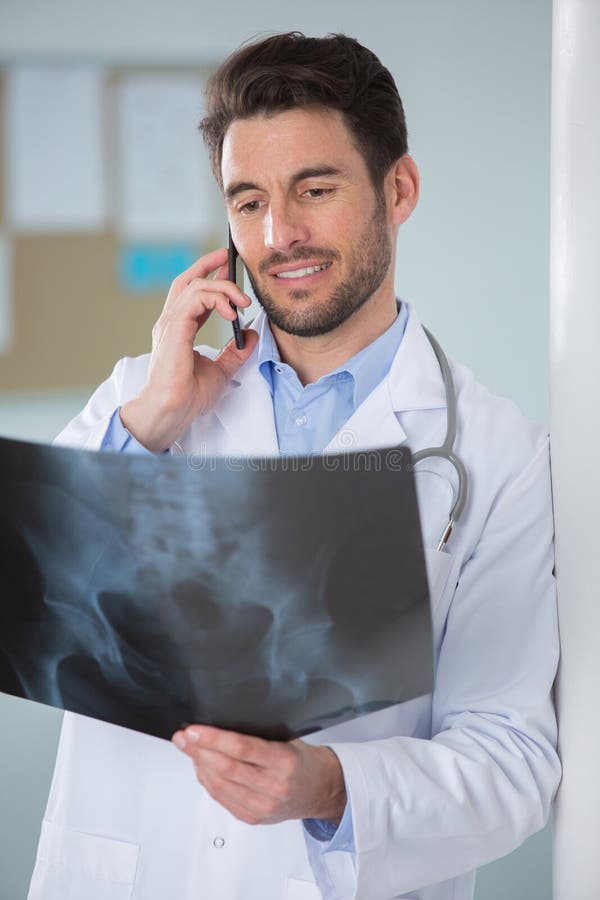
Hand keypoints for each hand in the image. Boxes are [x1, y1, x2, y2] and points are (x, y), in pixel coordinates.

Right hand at [120, 247, 256, 451]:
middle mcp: (171, 322)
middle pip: (188, 280)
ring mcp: (170, 323)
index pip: (192, 294)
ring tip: (243, 301)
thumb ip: (235, 352)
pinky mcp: (174, 328)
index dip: (210, 278)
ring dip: (223, 287)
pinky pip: (196, 298)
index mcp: (179, 329)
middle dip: (209, 265)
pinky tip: (232, 313)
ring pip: (196, 286)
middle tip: (230, 259)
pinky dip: (216, 299)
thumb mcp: (221, 370)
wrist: (172, 410)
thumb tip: (252, 335)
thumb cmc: (187, 395)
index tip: (227, 268)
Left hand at [172, 725, 346, 825]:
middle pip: (226, 768)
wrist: (320, 790)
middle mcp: (273, 786)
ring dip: (199, 765)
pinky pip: (222, 798)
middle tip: (183, 737)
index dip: (213, 739)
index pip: (242, 748)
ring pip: (219, 785)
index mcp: (284, 761)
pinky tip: (201, 767)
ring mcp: (262, 806)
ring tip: (188, 749)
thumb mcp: (288, 738)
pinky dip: (207, 781)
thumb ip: (260, 732)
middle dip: (199, 750)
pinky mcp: (253, 817)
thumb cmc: (302, 760)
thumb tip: (221, 720)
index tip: (194, 730)